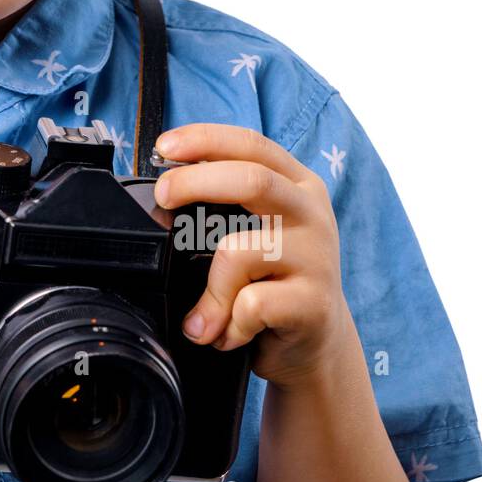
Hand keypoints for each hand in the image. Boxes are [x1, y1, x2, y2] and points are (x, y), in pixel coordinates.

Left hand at [151, 123, 355, 390]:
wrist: (318, 342)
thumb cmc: (274, 278)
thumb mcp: (258, 229)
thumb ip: (225, 205)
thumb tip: (165, 193)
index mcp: (296, 185)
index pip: (251, 145)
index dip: (205, 139)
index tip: (164, 146)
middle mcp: (311, 214)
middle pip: (251, 180)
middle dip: (194, 182)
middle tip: (163, 198)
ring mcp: (317, 258)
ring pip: (239, 252)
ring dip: (209, 288)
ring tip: (202, 317)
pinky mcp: (313, 303)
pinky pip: (250, 304)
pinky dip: (227, 323)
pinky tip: (229, 334)